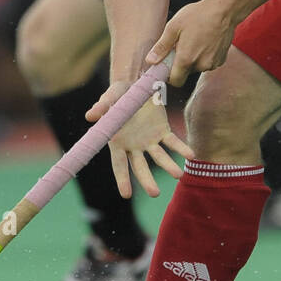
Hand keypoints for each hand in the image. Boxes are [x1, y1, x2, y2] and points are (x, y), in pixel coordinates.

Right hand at [86, 79, 193, 198]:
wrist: (135, 85)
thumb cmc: (118, 94)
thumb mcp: (110, 97)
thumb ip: (102, 107)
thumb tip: (90, 116)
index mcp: (117, 142)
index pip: (119, 165)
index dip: (122, 179)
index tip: (126, 195)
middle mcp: (134, 146)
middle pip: (140, 167)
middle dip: (147, 180)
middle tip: (155, 193)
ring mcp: (149, 140)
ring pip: (159, 157)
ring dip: (169, 166)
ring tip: (179, 175)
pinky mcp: (163, 131)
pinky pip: (173, 142)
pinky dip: (182, 148)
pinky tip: (191, 155)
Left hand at [146, 0, 239, 86]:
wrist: (224, 10)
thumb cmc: (199, 15)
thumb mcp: (174, 27)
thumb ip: (161, 46)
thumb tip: (151, 60)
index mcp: (186, 59)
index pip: (175, 81)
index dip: (169, 75)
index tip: (167, 65)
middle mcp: (201, 65)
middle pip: (186, 73)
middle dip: (181, 63)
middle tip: (181, 45)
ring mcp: (213, 63)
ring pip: (197, 67)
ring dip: (194, 58)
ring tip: (195, 40)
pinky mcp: (221, 59)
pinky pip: (208, 62)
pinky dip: (204, 56)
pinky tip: (205, 41)